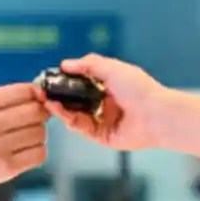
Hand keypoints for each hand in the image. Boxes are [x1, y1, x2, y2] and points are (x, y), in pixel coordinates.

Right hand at [0, 83, 48, 185]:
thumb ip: (14, 94)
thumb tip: (46, 96)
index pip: (27, 91)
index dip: (38, 95)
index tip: (35, 101)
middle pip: (37, 112)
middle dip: (40, 114)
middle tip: (31, 120)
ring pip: (41, 133)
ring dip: (38, 134)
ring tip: (22, 136)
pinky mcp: (6, 168)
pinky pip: (40, 154)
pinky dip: (37, 151)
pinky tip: (23, 150)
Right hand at [40, 54, 171, 150]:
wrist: (156, 114)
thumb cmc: (140, 89)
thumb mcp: (112, 68)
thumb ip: (88, 64)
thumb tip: (66, 64)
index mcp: (109, 87)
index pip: (81, 84)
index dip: (65, 82)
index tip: (50, 79)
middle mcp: (105, 104)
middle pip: (76, 102)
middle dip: (59, 98)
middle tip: (43, 93)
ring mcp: (104, 121)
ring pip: (76, 116)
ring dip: (61, 109)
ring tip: (48, 101)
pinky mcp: (103, 136)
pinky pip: (82, 129)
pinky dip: (70, 121)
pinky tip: (61, 112)